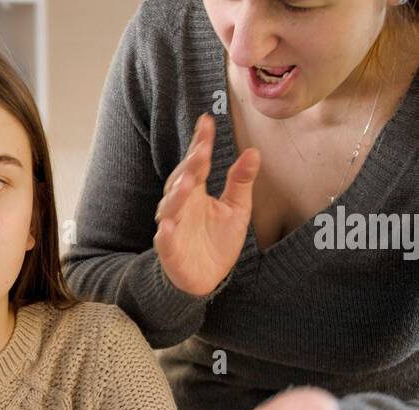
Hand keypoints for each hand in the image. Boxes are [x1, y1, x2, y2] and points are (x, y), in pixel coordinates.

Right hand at [153, 112, 259, 296]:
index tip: (207, 121)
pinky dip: (165, 233)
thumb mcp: (236, 208)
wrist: (207, 278)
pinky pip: (165, 241)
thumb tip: (254, 152)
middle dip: (190, 165)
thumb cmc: (218, 241)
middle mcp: (182, 205)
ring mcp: (174, 227)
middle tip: (202, 150)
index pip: (196, 162)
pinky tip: (167, 226)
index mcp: (196, 192)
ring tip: (188, 182)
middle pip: (181, 180)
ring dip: (176, 194)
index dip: (200, 142)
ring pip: (170, 207)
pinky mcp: (171, 251)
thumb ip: (240, 182)